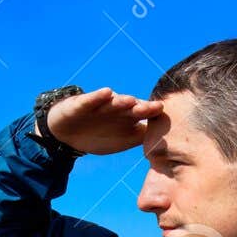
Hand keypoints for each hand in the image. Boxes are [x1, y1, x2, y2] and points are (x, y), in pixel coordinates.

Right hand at [47, 87, 162, 155]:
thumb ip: (140, 138)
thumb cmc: (99, 136)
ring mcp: (101, 105)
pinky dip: (98, 96)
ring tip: (132, 101)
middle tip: (157, 108)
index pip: (145, 114)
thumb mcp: (121, 141)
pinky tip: (106, 93)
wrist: (67, 133)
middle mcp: (118, 108)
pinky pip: (92, 99)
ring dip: (123, 101)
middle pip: (133, 108)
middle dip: (144, 108)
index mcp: (129, 117)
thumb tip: (163, 143)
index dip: (155, 115)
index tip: (169, 119)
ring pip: (114, 102)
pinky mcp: (83, 103)